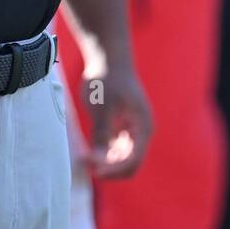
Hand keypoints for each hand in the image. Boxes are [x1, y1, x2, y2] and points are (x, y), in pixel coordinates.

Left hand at [78, 60, 152, 179]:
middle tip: (87, 163)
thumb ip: (101, 134)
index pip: (133, 160)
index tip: (94, 170)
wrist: (108, 58)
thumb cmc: (107, 80)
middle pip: (130, 162)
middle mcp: (141, 131)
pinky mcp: (123, 124)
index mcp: (143, 128)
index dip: (114, 170)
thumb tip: (98, 158)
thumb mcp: (102, 108)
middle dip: (110, 167)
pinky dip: (105, 152)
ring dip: (107, 161)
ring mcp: (133, 128)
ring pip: (123, 156)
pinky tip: (90, 151)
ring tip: (86, 158)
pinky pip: (117, 147)